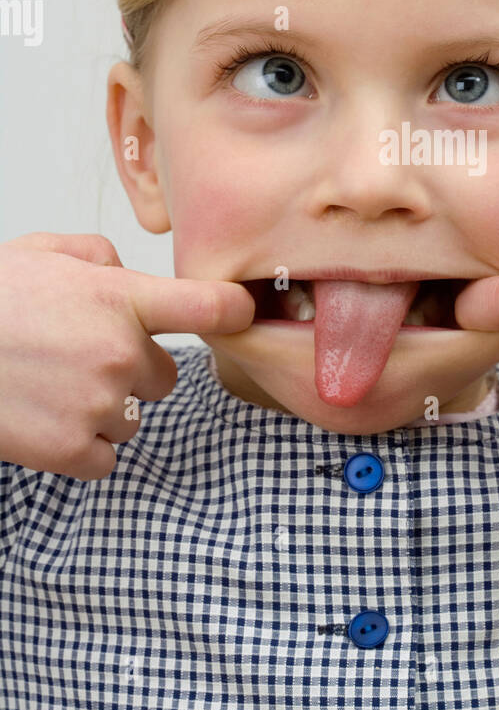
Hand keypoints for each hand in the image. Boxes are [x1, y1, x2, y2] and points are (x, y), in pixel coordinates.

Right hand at [0, 232, 254, 479]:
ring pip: (133, 418)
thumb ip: (101, 258)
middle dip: (132, 370)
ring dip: (104, 409)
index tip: (243, 316)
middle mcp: (119, 351)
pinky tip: (45, 419)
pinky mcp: (72, 450)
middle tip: (78, 357)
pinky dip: (82, 447)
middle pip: (166, 376)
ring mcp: (98, 404)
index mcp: (120, 298)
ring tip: (51, 386)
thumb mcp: (43, 253)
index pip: (211, 307)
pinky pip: (106, 456)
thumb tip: (128, 274)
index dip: (235, 312)